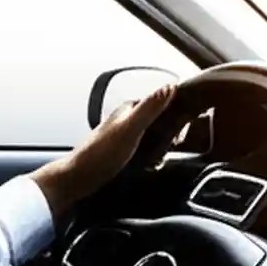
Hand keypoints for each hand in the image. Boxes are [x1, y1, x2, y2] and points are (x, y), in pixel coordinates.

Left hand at [30, 83, 175, 214]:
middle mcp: (126, 118)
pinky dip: (154, 155)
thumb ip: (150, 108)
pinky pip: (146, 148)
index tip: (189, 119)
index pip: (160, 98)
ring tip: (165, 154)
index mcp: (128, 109)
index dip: (177, 107)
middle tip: (177, 142)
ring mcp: (123, 135)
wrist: (77, 178)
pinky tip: (154, 164)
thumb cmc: (100, 154)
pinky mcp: (121, 151)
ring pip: (154, 133)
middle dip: (172, 128)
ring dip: (163, 143)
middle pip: (159, 116)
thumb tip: (169, 86)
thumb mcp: (130, 129)